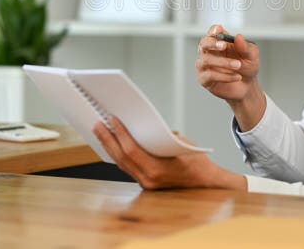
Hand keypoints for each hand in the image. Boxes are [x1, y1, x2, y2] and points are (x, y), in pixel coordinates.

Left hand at [92, 117, 245, 190]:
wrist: (206, 183)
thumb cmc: (197, 162)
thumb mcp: (180, 143)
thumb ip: (160, 136)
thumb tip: (141, 125)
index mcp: (157, 170)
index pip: (131, 150)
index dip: (119, 134)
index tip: (111, 120)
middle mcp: (148, 180)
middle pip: (121, 158)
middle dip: (107, 139)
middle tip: (97, 124)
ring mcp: (146, 183)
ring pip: (121, 164)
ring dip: (110, 147)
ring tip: (100, 132)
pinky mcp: (145, 183)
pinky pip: (127, 167)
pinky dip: (119, 155)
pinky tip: (112, 144)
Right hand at [195, 25, 259, 102]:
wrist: (247, 86)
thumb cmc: (247, 67)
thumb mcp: (251, 56)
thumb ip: (246, 47)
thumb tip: (238, 37)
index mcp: (220, 42)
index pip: (212, 32)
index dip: (214, 30)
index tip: (219, 30)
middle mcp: (210, 52)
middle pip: (203, 43)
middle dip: (212, 43)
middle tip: (224, 46)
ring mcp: (205, 65)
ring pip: (206, 60)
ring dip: (223, 62)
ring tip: (238, 65)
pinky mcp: (204, 79)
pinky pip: (209, 75)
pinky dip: (224, 76)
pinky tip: (236, 77)